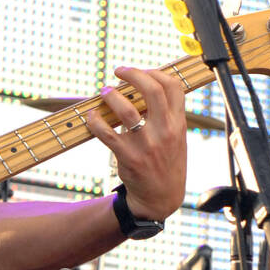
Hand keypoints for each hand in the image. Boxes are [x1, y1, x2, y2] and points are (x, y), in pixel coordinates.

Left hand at [85, 65, 186, 220]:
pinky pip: (106, 133)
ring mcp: (146, 144)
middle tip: (119, 71)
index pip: (173, 87)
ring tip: (104, 91)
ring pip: (126, 110)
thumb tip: (143, 88)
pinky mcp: (128, 157)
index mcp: (178, 123)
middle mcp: (164, 131)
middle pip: (151, 90)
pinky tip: (91, 115)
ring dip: (112, 95)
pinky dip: (95, 121)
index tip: (140, 71)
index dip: (155, 72)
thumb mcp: (176, 137)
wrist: (161, 197)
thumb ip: (166, 115)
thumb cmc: (166, 163)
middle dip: (133, 74)